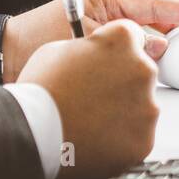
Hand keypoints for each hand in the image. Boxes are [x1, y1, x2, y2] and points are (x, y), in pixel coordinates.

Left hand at [2, 0, 178, 81]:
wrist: (5, 58)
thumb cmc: (36, 38)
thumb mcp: (84, 35)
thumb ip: (122, 40)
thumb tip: (157, 48)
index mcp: (106, 2)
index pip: (153, 6)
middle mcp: (108, 18)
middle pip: (153, 26)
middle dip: (173, 36)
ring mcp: (105, 39)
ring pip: (141, 48)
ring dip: (153, 57)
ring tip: (172, 65)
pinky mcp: (98, 60)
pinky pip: (127, 63)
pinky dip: (136, 70)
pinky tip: (144, 81)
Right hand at [17, 20, 159, 178]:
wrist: (31, 133)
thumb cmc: (40, 90)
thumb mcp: (60, 48)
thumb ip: (91, 48)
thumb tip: (97, 55)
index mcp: (122, 40)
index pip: (133, 37)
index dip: (115, 50)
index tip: (105, 60)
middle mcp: (142, 70)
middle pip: (140, 72)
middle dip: (121, 81)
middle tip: (93, 95)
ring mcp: (147, 108)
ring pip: (141, 106)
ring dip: (122, 110)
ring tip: (90, 119)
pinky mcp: (143, 141)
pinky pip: (137, 136)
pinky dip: (121, 138)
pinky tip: (95, 136)